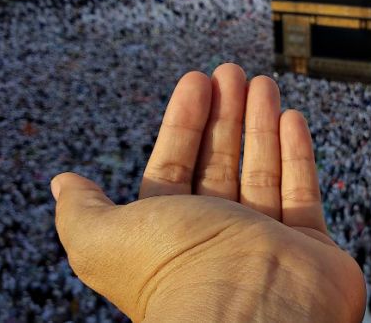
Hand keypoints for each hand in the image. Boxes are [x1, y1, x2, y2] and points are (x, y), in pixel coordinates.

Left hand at [52, 64, 364, 321]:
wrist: (251, 314)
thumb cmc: (175, 275)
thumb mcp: (105, 237)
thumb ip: (82, 210)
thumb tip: (62, 182)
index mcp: (169, 234)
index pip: (175, 165)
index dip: (183, 121)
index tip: (196, 80)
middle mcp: (216, 236)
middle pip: (220, 162)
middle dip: (224, 113)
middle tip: (230, 71)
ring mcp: (264, 239)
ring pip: (261, 169)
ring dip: (260, 122)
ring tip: (261, 82)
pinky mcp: (308, 246)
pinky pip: (301, 190)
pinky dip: (295, 152)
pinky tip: (290, 117)